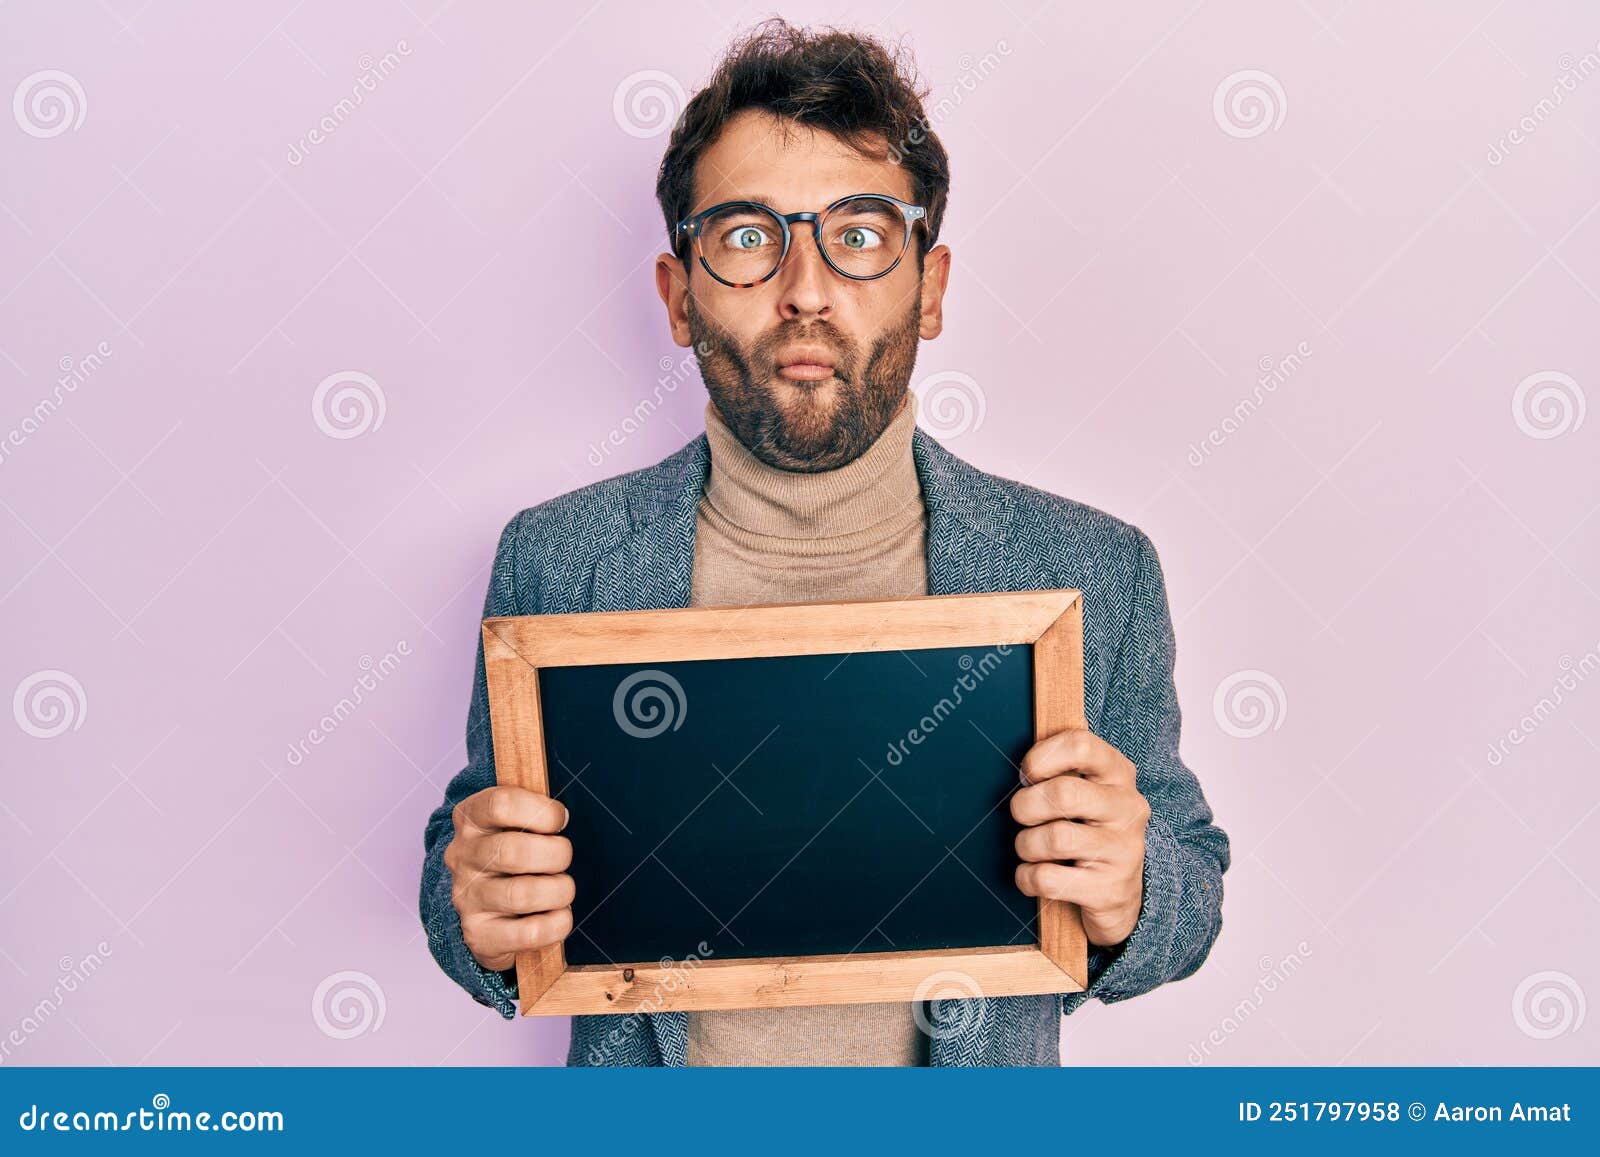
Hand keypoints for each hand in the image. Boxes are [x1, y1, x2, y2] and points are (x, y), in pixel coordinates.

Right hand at [446, 785, 574, 971]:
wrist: (487, 910)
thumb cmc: (513, 856)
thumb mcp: (516, 824)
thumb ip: (535, 813)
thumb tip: (563, 817)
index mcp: (471, 819)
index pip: (500, 804)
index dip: (541, 811)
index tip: (560, 820)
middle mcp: (462, 857)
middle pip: (512, 851)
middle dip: (556, 854)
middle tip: (564, 858)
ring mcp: (467, 898)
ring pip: (521, 894)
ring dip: (558, 890)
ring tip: (563, 889)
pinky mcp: (479, 935)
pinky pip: (530, 932)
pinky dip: (557, 923)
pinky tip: (558, 914)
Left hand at [1010, 728, 1149, 947]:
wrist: (1119, 893)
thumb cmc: (1086, 830)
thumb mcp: (1084, 792)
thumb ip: (1059, 771)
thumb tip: (1022, 771)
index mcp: (1118, 774)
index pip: (1081, 745)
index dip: (1042, 757)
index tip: (1027, 774)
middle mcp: (1128, 808)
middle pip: (1064, 793)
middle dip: (1026, 805)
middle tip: (1021, 815)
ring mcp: (1123, 850)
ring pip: (1056, 838)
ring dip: (1026, 844)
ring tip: (1029, 848)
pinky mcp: (1110, 889)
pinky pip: (1048, 879)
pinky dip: (1026, 877)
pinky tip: (1031, 875)